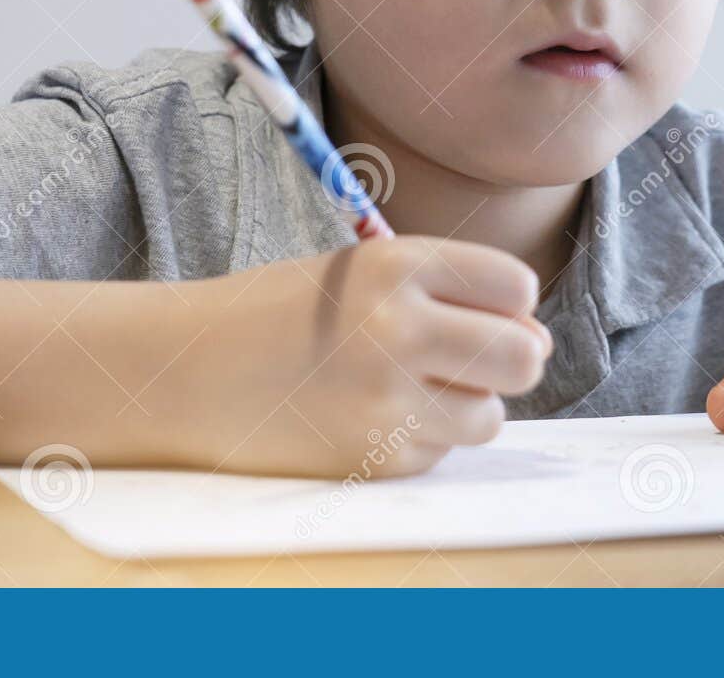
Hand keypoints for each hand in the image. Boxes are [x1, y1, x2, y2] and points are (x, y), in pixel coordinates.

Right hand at [162, 235, 551, 477]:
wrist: (183, 373)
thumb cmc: (278, 314)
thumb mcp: (360, 276)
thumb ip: (449, 296)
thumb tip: (540, 343)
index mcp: (396, 265)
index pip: (515, 285)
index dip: (510, 302)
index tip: (483, 310)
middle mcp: (398, 328)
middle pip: (524, 356)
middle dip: (508, 360)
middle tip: (465, 358)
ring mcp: (387, 400)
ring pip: (490, 415)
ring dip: (463, 405)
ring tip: (401, 386)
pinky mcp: (374, 459)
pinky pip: (439, 452)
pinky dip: (418, 439)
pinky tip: (363, 417)